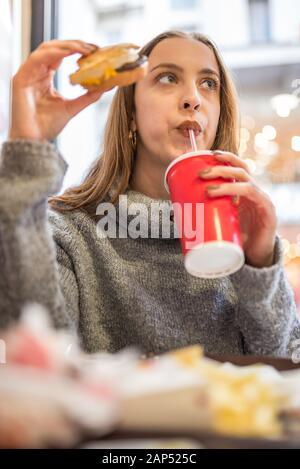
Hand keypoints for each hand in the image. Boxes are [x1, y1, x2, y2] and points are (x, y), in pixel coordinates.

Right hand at [9, 40, 103, 141]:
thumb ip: (87, 96)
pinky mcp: (21, 78)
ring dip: (66, 46)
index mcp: (44, 76)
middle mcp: (35, 72)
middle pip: (54, 48)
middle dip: (74, 44)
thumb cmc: (47, 126)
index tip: (95, 50)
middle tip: (92, 47)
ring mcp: (27, 74)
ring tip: (84, 48)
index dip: (77, 49)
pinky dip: (53, 53)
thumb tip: (106, 86)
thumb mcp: (72, 108)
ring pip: (45, 49)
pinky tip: (68, 53)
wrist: (32, 141)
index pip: (60, 55)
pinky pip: (36, 58)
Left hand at [198, 151, 276, 267]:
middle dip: (220, 169)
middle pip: (240, 171)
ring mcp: (262, 201)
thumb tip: (172, 213)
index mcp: (243, 190)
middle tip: (201, 174)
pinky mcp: (268, 213)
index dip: (226, 157)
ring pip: (246, 183)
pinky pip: (256, 198)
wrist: (256, 257)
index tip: (210, 155)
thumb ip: (202, 215)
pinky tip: (234, 199)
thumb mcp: (219, 222)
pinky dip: (242, 196)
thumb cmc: (236, 237)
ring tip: (209, 190)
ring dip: (227, 184)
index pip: (238, 167)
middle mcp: (254, 191)